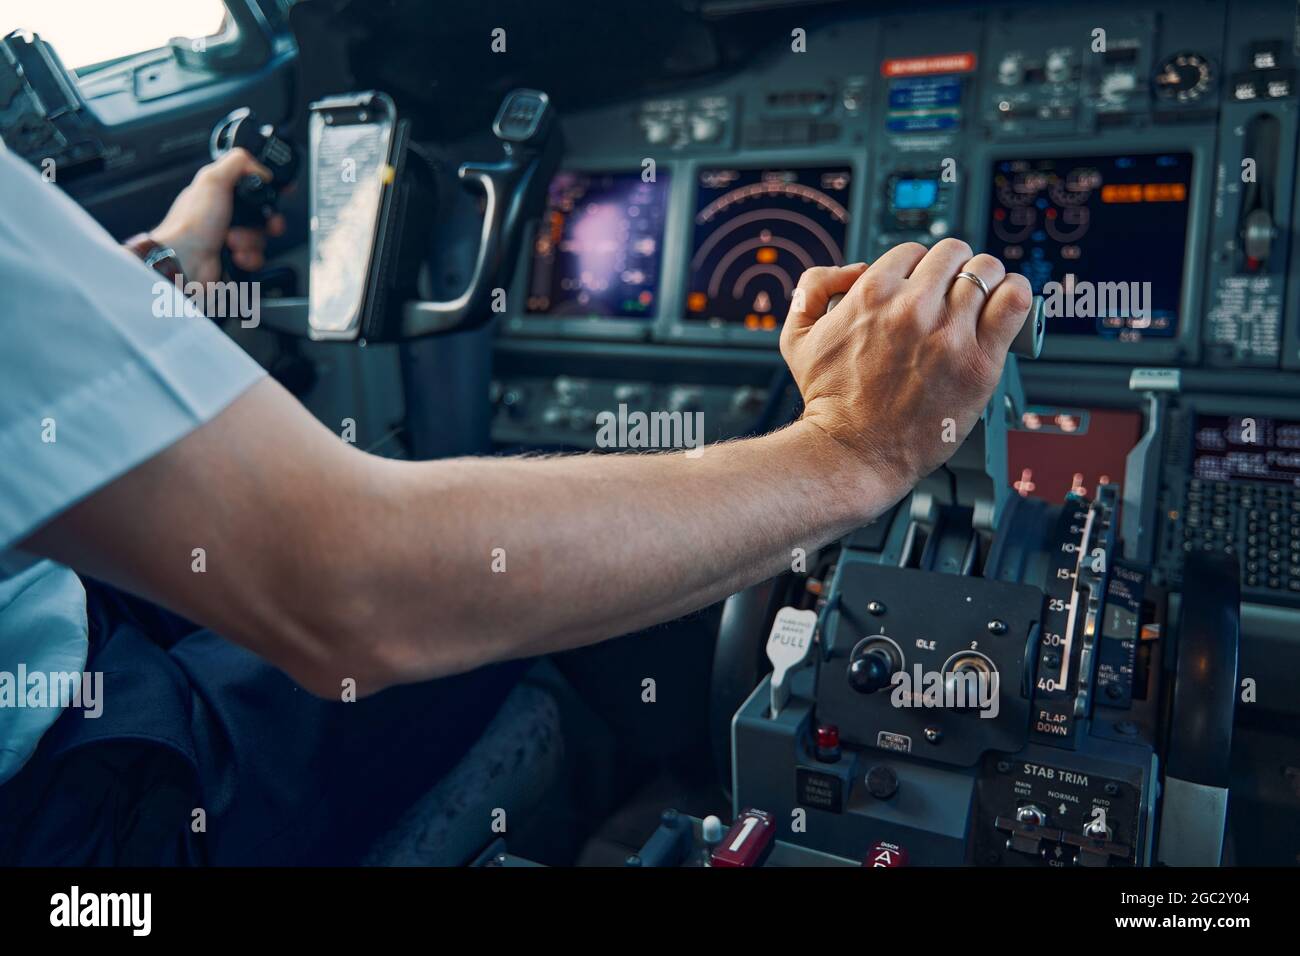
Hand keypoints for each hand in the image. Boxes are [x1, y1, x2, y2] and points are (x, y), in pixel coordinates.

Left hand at [149, 147, 286, 284]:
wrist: (185, 261)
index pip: (252, 185)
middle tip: (267, 223)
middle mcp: (225, 213)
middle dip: (267, 221)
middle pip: (263, 213)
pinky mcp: (234, 257)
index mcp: (219, 191)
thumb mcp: (213, 180)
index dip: (268, 189)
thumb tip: (261, 168)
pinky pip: (256, 257)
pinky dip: (249, 257)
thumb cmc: (190, 224)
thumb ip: (237, 163)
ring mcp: (230, 236)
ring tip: (232, 240)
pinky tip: (235, 255)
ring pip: (261, 237)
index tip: (281, 192)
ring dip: (251, 241)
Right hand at [781, 239, 1032, 496]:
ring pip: (987, 271)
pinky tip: (1006, 304)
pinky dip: (1015, 294)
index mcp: (873, 293)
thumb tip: (853, 269)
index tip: (922, 289)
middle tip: (952, 294)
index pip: (914, 252)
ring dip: (986, 280)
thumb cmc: (829, 401)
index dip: (918, 269)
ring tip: (982, 301)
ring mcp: (950, 333)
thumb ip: (813, 288)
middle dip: (953, 270)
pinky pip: (1014, 301)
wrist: (852, 452)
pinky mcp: (980, 361)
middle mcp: (913, 307)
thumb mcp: (797, 337)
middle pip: (954, 254)